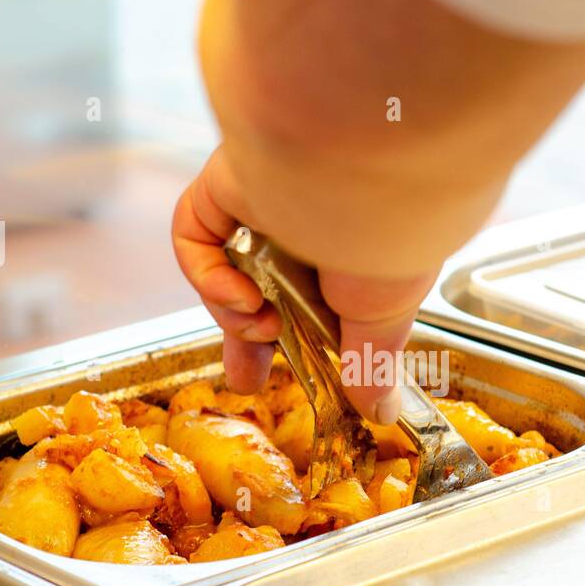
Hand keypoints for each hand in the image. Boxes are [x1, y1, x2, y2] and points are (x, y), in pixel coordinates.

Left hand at [172, 147, 438, 423]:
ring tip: (260, 323)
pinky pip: (196, 237)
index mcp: (345, 256)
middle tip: (245, 377)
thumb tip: (381, 414)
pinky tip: (239, 294)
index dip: (290, 345)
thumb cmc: (388, 240)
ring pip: (225, 270)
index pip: (309, 305)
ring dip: (235, 311)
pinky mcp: (225, 187)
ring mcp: (261, 205)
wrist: (364, 170)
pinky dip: (208, 275)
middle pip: (258, 290)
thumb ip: (370, 368)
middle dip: (244, 336)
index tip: (282, 380)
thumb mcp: (384, 321)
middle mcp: (302, 227)